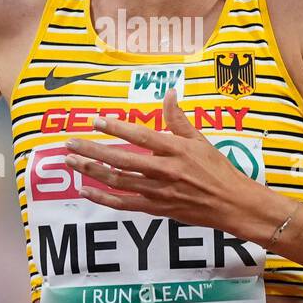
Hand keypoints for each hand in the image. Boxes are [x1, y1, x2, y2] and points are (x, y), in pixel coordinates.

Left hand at [62, 87, 264, 236]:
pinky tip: (85, 190)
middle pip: (121, 159)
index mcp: (176, 150)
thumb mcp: (200, 140)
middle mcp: (164, 171)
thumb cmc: (218, 170)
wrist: (232, 204)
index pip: (141, 136)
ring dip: (91, 171)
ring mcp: (158, 192)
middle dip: (92, 151)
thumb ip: (178, 119)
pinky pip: (124, 204)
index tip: (96, 121)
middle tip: (70, 143)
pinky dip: (103, 198)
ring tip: (71, 161)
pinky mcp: (156, 209)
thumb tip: (169, 92)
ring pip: (118, 181)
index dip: (117, 128)